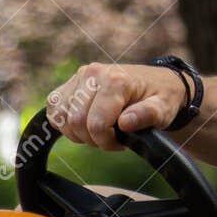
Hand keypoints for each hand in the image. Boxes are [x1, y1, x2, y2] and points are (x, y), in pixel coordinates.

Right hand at [46, 62, 189, 150]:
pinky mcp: (70, 82)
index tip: (121, 143)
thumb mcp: (163, 109)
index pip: (96, 123)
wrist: (157, 82)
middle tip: (111, 138)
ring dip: (77, 132)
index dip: (106, 142)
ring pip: (60, 117)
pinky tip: (84, 124)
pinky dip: (64, 123)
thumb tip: (125, 122)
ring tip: (99, 130)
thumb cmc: (160, 97)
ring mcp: (80, 76)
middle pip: (75, 122)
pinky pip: (53, 109)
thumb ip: (147, 115)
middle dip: (92, 139)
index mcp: (116, 80)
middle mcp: (93, 74)